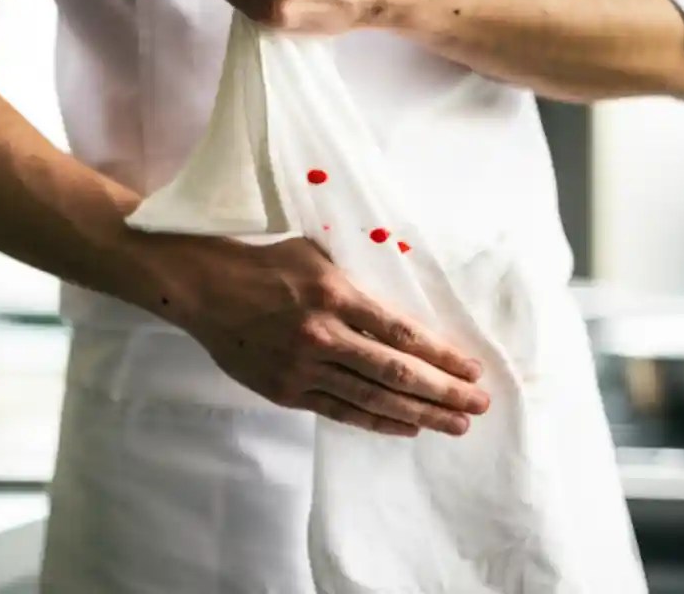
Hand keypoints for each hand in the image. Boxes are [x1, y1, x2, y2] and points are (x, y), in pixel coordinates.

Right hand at [161, 236, 490, 436]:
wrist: (205, 289)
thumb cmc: (264, 264)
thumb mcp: (317, 256)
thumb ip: (358, 283)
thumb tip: (402, 308)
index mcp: (335, 294)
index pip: (403, 333)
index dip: (442, 356)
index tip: (472, 370)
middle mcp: (323, 334)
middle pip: (396, 371)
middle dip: (444, 392)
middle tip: (477, 406)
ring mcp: (303, 367)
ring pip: (373, 397)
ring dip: (420, 413)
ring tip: (454, 425)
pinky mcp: (287, 390)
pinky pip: (341, 411)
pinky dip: (378, 421)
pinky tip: (407, 426)